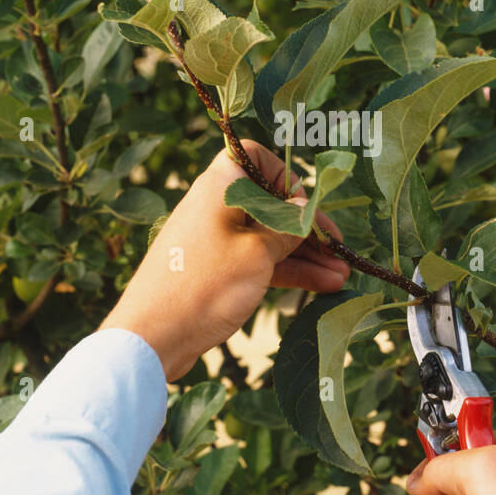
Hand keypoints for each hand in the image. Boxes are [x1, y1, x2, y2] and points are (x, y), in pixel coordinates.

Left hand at [101, 140, 349, 381]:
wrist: (153, 337)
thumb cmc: (205, 285)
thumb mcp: (257, 254)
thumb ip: (286, 227)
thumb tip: (304, 207)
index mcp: (220, 187)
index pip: (255, 157)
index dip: (284, 175)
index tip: (305, 204)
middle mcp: (217, 207)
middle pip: (271, 204)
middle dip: (308, 227)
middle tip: (341, 251)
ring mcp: (217, 240)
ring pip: (269, 237)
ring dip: (305, 255)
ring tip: (342, 276)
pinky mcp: (217, 270)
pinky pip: (259, 261)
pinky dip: (288, 270)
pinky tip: (323, 285)